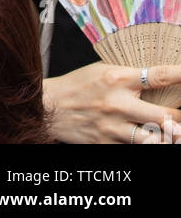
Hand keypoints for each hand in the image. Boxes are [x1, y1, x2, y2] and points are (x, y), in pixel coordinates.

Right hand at [45, 63, 180, 144]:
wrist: (50, 107)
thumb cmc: (77, 85)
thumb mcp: (101, 70)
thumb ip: (128, 76)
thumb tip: (157, 80)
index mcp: (117, 78)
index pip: (158, 76)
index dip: (180, 75)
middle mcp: (118, 103)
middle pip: (166, 116)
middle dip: (178, 118)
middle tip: (179, 116)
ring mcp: (114, 127)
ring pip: (155, 138)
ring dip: (167, 135)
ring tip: (171, 132)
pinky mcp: (108, 143)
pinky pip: (135, 147)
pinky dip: (145, 143)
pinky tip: (145, 137)